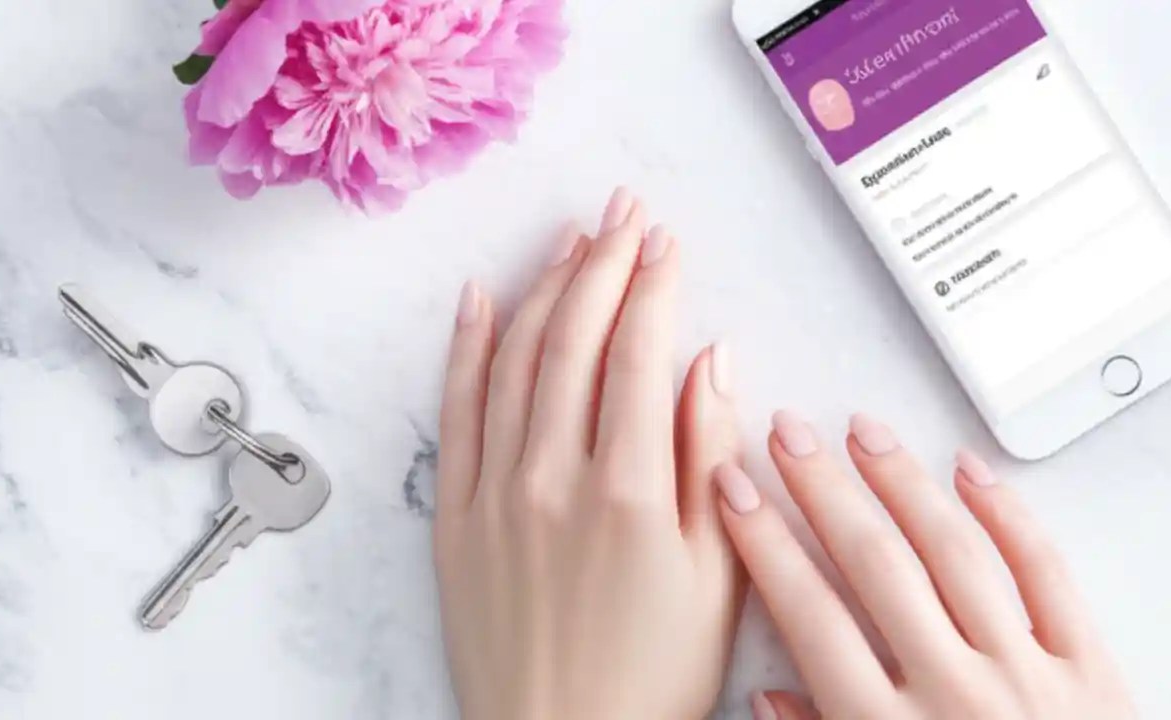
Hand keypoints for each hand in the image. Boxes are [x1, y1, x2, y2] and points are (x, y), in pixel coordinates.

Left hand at [434, 188, 744, 719]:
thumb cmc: (651, 673)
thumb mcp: (717, 576)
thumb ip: (712, 461)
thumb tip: (712, 362)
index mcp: (627, 490)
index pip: (636, 353)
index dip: (653, 285)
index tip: (665, 242)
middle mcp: (551, 476)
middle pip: (572, 339)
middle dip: (602, 263)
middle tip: (623, 213)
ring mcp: (493, 493)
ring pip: (514, 361)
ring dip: (544, 290)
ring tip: (572, 242)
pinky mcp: (453, 516)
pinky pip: (454, 413)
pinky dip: (465, 349)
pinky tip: (479, 300)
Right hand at [717, 412, 1135, 719]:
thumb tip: (767, 698)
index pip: (808, 614)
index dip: (763, 543)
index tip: (733, 490)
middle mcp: (953, 693)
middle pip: (874, 564)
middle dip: (822, 489)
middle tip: (787, 433)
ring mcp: (1026, 676)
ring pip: (954, 552)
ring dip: (901, 481)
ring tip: (863, 430)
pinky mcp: (1092, 669)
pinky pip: (1046, 574)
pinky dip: (1008, 514)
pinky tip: (968, 468)